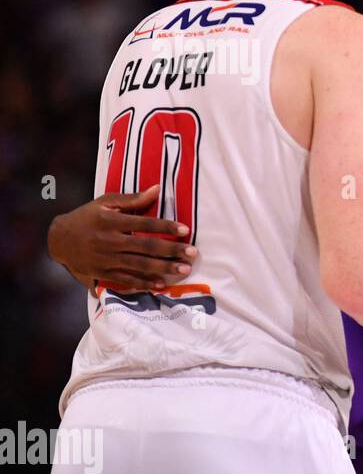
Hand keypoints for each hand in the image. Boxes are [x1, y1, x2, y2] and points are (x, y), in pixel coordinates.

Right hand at [48, 185, 194, 289]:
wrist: (59, 239)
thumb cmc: (87, 217)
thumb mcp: (105, 203)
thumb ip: (132, 199)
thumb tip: (157, 189)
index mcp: (111, 221)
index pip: (143, 224)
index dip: (165, 227)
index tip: (185, 230)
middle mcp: (109, 241)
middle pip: (145, 247)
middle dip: (171, 250)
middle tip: (193, 254)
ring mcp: (106, 259)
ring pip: (139, 265)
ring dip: (163, 268)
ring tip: (184, 270)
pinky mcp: (103, 273)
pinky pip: (126, 280)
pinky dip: (144, 283)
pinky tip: (161, 284)